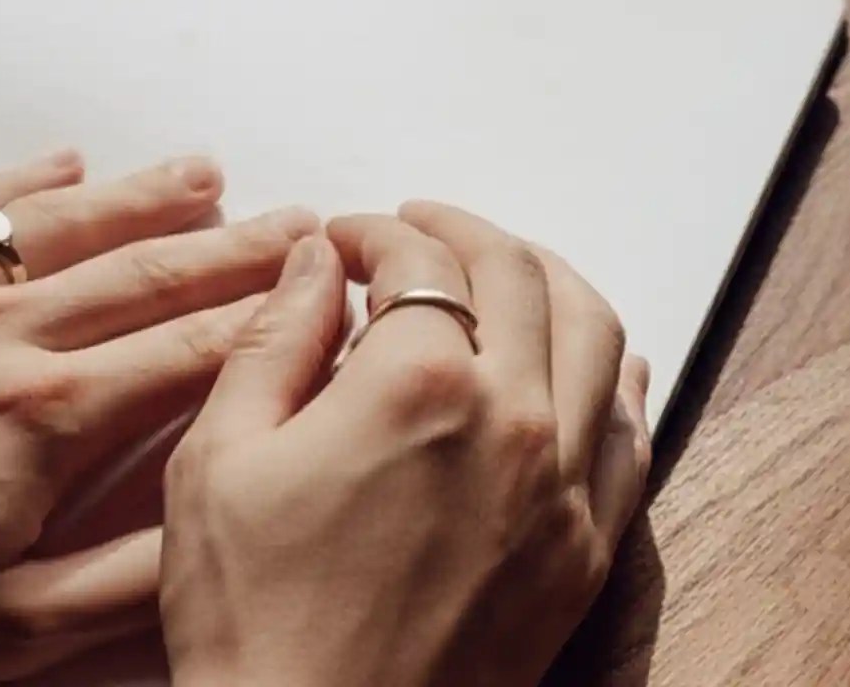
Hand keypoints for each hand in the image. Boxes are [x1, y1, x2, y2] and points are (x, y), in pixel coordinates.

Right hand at [159, 202, 650, 686]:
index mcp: (420, 388)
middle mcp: (513, 424)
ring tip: (503, 269)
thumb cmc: (254, 619)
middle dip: (462, 233)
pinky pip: (629, 434)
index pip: (417, 263)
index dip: (374, 235)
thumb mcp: (220, 460)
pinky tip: (590, 360)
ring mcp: (562, 491)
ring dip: (550, 280)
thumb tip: (314, 260)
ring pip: (597, 336)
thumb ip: (275, 339)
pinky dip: (613, 374)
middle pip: (517, 276)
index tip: (342, 241)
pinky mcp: (582, 551)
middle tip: (417, 230)